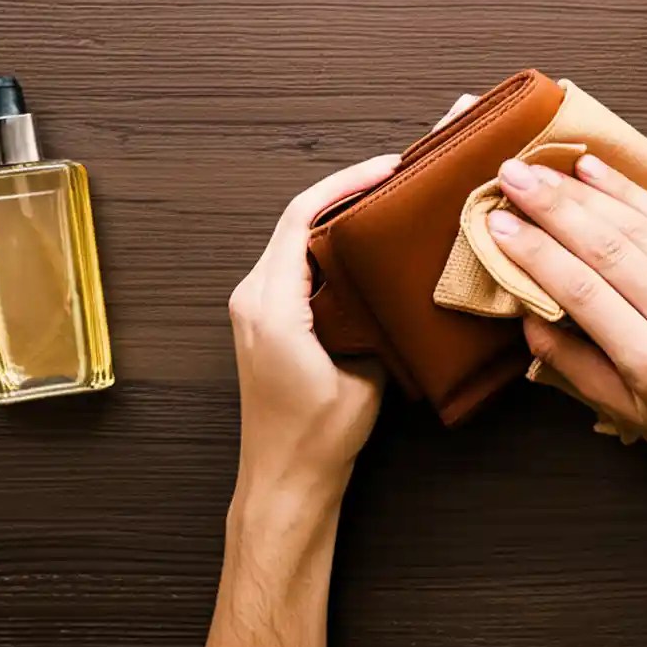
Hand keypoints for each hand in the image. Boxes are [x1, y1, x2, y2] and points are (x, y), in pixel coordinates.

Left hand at [227, 154, 398, 513]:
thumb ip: (371, 316)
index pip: (303, 218)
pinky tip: (362, 247)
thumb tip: (391, 279)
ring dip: (335, 217)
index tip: (386, 167)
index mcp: (272, 304)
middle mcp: (252, 296)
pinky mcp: (262, 320)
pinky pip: (293, 264)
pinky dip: (325, 245)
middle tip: (394, 179)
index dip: (346, 183)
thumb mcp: (363, 371)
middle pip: (296, 220)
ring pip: (294, 239)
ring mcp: (253, 307)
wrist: (285, 478)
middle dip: (345, 191)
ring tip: (384, 204)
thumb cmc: (319, 435)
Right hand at [487, 156, 646, 488]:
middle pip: (608, 247)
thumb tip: (526, 310)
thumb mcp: (622, 413)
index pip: (582, 291)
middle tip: (510, 176)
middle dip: (553, 207)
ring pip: (641, 227)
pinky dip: (632, 194)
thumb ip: (570, 362)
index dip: (535, 252)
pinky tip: (596, 173)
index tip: (497, 223)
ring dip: (586, 192)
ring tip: (543, 168)